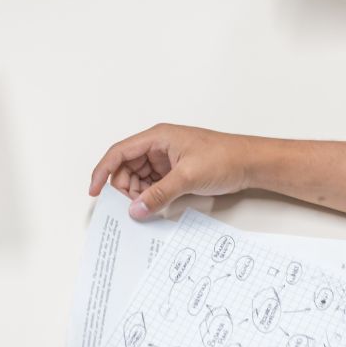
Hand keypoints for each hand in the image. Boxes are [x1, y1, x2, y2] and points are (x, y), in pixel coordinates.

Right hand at [89, 124, 253, 219]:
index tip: (94, 190)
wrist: (251, 163)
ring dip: (139, 193)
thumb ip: (159, 194)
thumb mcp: (187, 177)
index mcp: (157, 137)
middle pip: (126, 167)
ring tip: (149, 206)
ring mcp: (167, 159)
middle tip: (133, 206)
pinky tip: (157, 204)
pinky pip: (153, 184)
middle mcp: (159, 146)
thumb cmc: (224, 158)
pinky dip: (151, 195)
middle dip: (125, 187)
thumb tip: (135, 209)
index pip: (119, 152)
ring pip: (139, 178)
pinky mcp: (175, 171)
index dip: (103, 171)